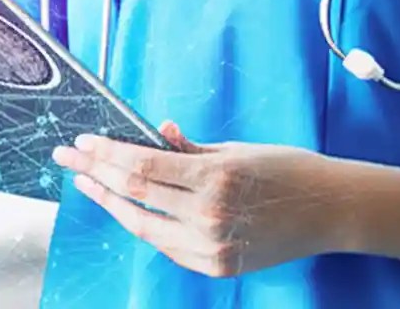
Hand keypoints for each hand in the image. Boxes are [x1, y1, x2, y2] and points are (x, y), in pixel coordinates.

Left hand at [52, 121, 342, 277]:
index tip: (83, 142)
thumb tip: (152, 132)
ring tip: (87, 183)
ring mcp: (211, 246)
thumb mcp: (237, 149)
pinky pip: (167, 245)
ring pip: (143, 225)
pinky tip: (127, 208)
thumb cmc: (288, 170)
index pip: (143, 165)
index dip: (107, 153)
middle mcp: (208, 215)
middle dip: (95, 173)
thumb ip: (190, 147)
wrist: (331, 211)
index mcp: (214, 178)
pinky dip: (145, 224)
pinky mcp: (216, 266)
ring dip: (110, 202)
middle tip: (68, 158)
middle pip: (134, 194)